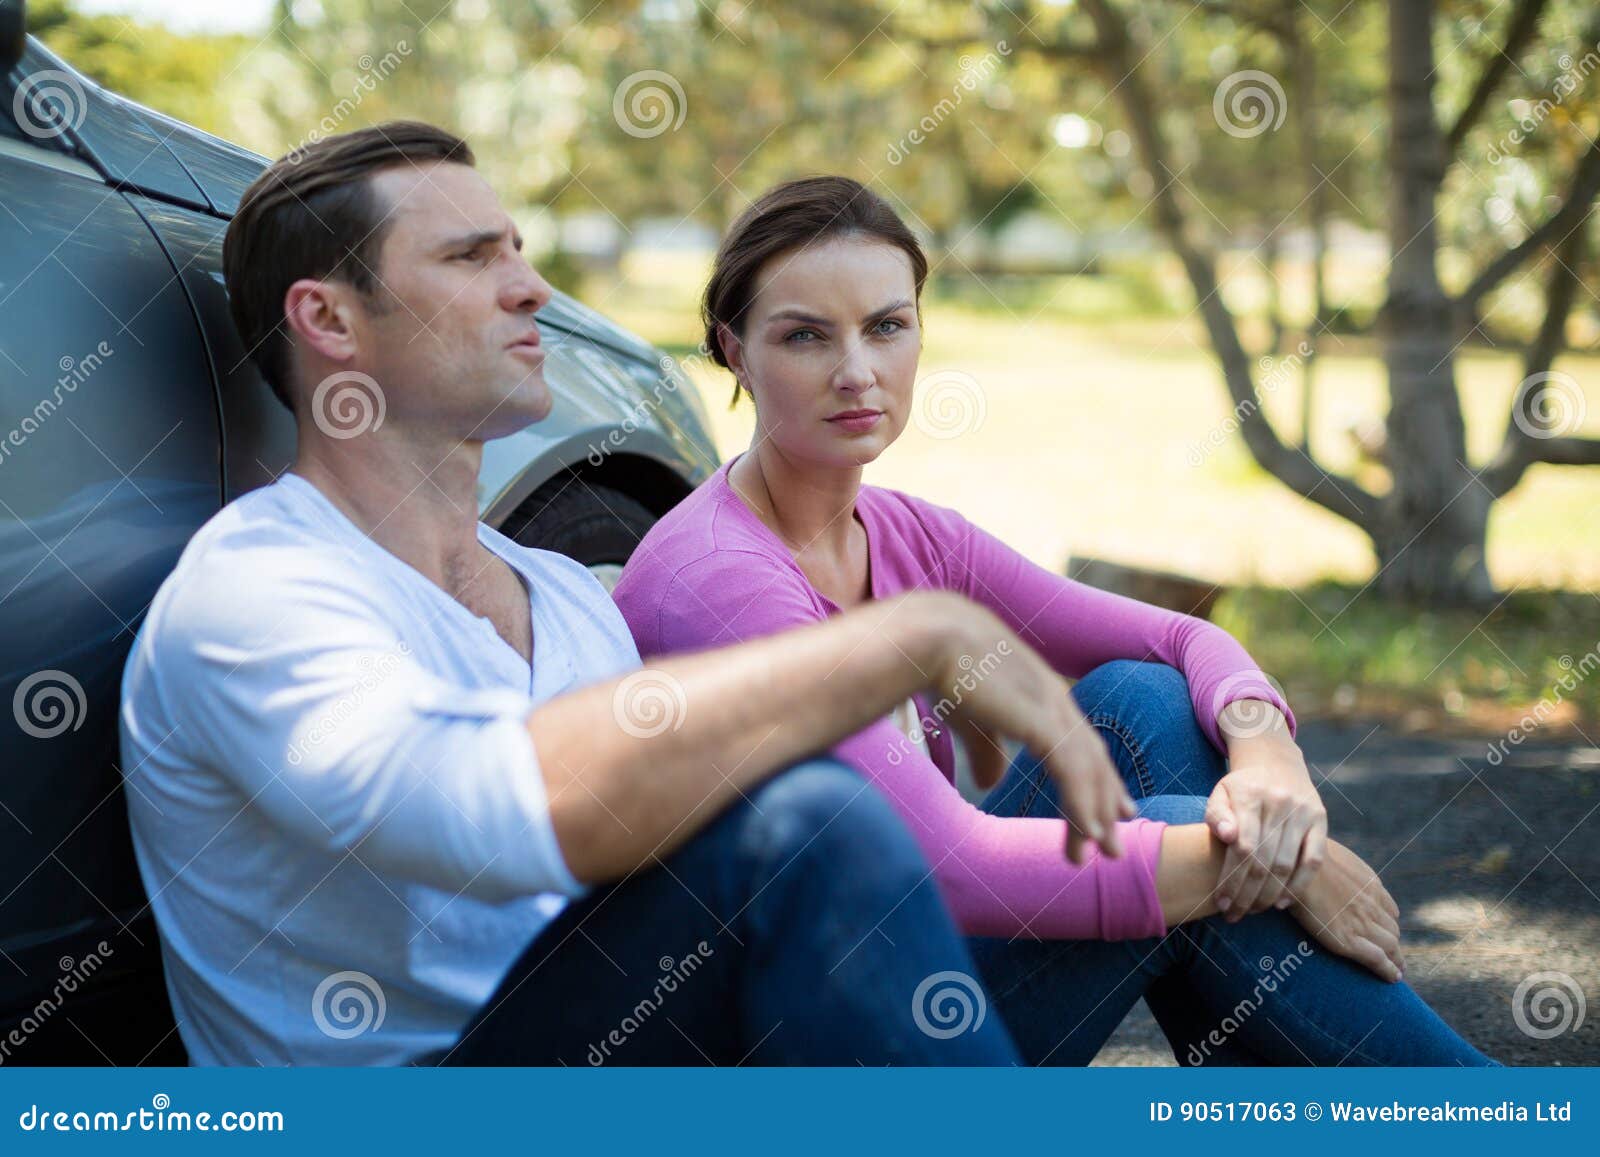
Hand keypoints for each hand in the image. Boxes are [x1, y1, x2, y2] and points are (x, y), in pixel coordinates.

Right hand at [923, 595, 1135, 864]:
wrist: (932, 636)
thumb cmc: (943, 667)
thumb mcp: (970, 716)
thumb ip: (985, 749)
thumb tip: (993, 783)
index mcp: (1040, 691)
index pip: (1079, 740)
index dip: (1096, 776)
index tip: (1111, 809)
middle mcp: (1055, 698)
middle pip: (1091, 757)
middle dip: (1104, 801)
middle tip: (1113, 843)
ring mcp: (1051, 708)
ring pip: (1087, 769)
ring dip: (1096, 813)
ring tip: (1103, 850)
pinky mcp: (1041, 721)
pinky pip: (1072, 771)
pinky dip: (1083, 804)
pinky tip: (1088, 831)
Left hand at [1207, 706, 1326, 919]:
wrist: (1275, 763)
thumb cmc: (1241, 789)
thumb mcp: (1220, 794)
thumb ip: (1217, 816)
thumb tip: (1226, 836)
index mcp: (1250, 795)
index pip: (1243, 847)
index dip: (1232, 880)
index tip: (1221, 903)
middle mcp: (1279, 802)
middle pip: (1264, 860)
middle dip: (1247, 894)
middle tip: (1235, 915)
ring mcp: (1303, 812)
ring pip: (1287, 864)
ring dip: (1269, 895)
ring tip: (1253, 911)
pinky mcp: (1320, 820)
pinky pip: (1313, 860)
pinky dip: (1298, 885)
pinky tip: (1282, 903)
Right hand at [1287, 840, 1403, 982]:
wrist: (1296, 866)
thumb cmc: (1301, 855)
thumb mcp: (1325, 853)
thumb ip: (1331, 861)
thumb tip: (1313, 858)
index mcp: (1368, 884)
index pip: (1388, 908)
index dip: (1388, 921)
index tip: (1388, 930)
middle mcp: (1371, 905)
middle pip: (1392, 929)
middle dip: (1394, 941)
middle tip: (1394, 954)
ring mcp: (1362, 923)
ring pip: (1391, 945)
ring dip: (1396, 958)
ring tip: (1397, 969)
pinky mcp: (1350, 941)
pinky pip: (1378, 959)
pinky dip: (1389, 970)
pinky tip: (1393, 978)